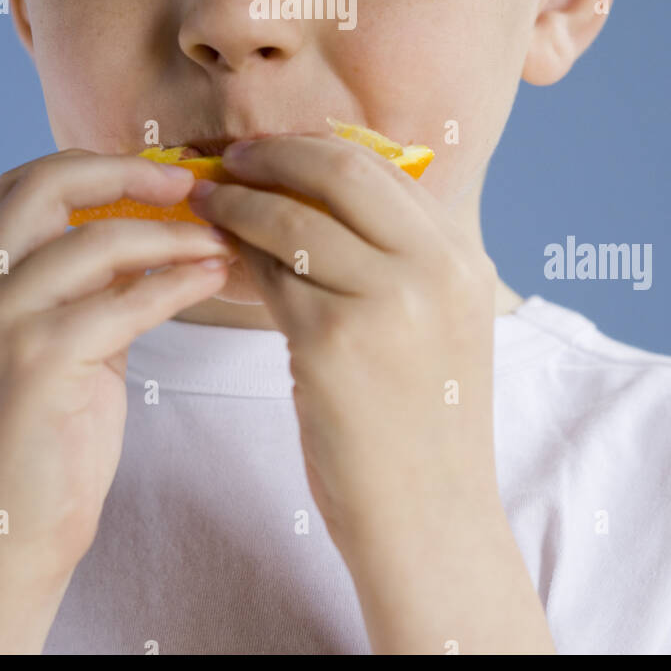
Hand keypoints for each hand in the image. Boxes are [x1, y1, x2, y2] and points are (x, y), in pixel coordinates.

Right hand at [0, 148, 236, 591]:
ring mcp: (2, 326)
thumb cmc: (47, 446)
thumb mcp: (62, 346)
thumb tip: (157, 236)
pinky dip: (176, 283)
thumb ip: (90, 290)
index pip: (26, 182)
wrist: (8, 542)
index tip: (164, 176)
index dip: (96, 165)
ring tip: (222, 242)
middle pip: (45, 184)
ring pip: (95, 241)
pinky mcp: (35, 365)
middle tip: (193, 184)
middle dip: (124, 172)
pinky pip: (122, 301)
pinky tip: (213, 279)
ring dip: (172, 235)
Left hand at [188, 133, 502, 561]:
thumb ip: (393, 259)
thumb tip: (311, 197)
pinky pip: (269, 274)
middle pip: (343, 169)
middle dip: (276, 154)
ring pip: (293, 217)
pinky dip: (236, 255)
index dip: (317, 149)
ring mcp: (387, 302)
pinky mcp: (333, 341)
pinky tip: (216, 255)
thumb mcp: (435, 325)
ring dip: (241, 201)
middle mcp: (436, 267)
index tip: (274, 151)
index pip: (383, 167)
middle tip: (232, 158)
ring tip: (208, 202)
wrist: (430, 521)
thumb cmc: (420, 426)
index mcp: (462, 258)